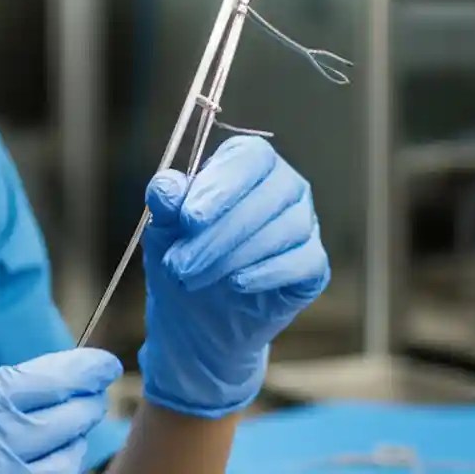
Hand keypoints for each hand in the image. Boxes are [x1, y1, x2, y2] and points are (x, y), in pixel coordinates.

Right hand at [0, 349, 121, 472]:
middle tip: (85, 396)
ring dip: (72, 443)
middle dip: (83, 403)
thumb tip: (71, 385)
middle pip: (70, 417)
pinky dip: (56, 473)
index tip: (103, 365)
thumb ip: (1, 400)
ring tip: (54, 436)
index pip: (49, 380)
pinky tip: (42, 464)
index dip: (86, 370)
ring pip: (71, 459)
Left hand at [138, 136, 329, 417]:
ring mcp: (304, 225)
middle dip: (219, 233)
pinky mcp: (313, 266)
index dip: (223, 185)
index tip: (189, 219)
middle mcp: (284, 187)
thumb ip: (164, 201)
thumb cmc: (180, 256)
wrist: (193, 317)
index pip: (251, 156)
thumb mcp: (161, 227)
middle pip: (268, 195)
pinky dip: (268, 272)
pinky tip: (238, 284)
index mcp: (247, 163)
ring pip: (285, 229)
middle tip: (179, 264)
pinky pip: (305, 261)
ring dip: (233, 256)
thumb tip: (167, 186)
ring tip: (193, 278)